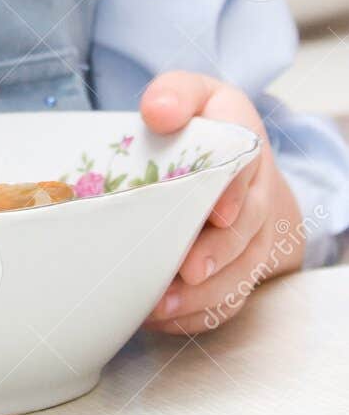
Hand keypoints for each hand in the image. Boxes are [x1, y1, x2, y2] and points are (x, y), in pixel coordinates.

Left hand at [140, 72, 303, 334]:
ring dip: (206, 294)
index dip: (235, 191)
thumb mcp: (189, 95)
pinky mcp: (239, 267)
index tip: (218, 213)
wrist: (233, 165)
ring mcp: (252, 236)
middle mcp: (256, 194)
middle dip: (220, 252)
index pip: (247, 164)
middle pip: (248, 228)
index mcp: (244, 143)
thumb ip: (174, 94)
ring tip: (163, 305)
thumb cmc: (199, 128)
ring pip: (241, 271)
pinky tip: (163, 319)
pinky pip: (229, 298)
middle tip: (189, 270)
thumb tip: (158, 111)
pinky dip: (199, 314)